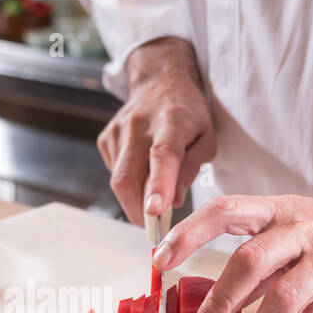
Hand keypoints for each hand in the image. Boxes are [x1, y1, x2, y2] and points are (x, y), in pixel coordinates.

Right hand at [97, 37, 215, 224]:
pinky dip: (129, 182)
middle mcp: (139, 125)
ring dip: (134, 199)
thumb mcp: (207, 139)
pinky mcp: (106, 139)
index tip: (155, 211)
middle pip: (128, 177)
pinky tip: (142, 170)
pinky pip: (114, 172)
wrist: (160, 81)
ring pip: (118, 180)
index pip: (162, 156)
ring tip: (153, 195)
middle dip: (138, 211)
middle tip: (153, 230)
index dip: (158, 185)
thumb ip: (190, 171)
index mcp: (172, 122)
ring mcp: (118, 131)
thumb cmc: (188, 114)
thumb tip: (172, 202)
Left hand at [152, 164, 312, 312]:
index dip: (188, 234)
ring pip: (282, 297)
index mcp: (280, 209)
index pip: (224, 211)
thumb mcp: (300, 226)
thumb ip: (261, 257)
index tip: (160, 260)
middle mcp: (303, 228)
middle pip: (248, 260)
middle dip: (218, 300)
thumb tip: (214, 300)